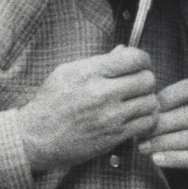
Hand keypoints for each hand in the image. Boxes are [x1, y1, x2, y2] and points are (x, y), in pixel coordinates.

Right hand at [13, 47, 158, 173]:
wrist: (36, 137)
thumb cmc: (50, 104)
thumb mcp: (66, 72)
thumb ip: (98, 62)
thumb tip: (122, 51)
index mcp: (90, 72)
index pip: (134, 58)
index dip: (142, 59)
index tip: (139, 64)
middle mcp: (102, 93)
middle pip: (147, 79)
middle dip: (146, 79)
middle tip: (138, 83)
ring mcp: (110, 117)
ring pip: (151, 101)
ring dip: (147, 99)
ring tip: (137, 101)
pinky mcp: (115, 136)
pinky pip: (146, 123)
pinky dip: (146, 118)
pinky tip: (136, 116)